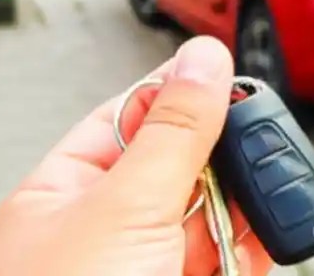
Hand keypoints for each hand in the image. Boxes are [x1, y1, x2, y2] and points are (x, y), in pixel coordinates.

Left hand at [0, 37, 273, 275]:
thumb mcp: (126, 209)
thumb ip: (176, 131)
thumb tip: (203, 59)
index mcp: (58, 199)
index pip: (126, 118)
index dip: (177, 92)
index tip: (225, 73)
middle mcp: (100, 234)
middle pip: (179, 165)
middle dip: (219, 162)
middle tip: (254, 148)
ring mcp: (145, 271)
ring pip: (211, 216)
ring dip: (239, 212)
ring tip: (255, 210)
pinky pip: (230, 259)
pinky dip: (250, 253)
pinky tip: (253, 250)